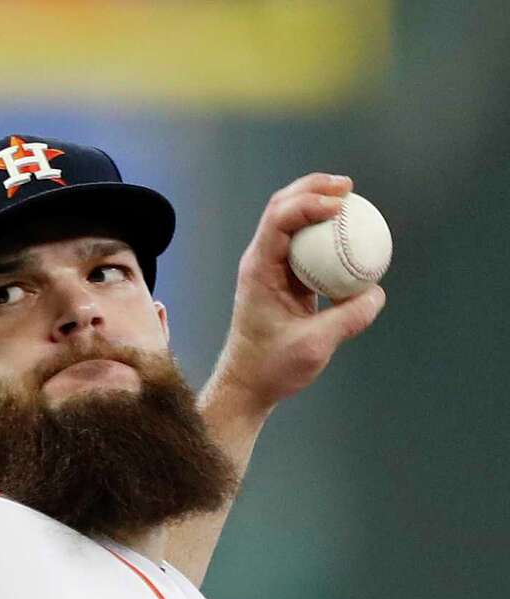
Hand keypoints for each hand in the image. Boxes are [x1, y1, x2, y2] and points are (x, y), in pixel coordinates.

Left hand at [212, 173, 386, 415]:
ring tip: (348, 198)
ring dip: (318, 203)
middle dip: (314, 188)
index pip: (279, 219)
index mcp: (259, 270)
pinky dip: (324, 233)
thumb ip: (347, 319)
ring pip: (291, 221)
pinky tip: (348, 234)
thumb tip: (376, 292)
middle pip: (282, 207)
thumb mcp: (313, 346)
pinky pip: (305, 245)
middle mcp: (261, 262)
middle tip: (348, 187)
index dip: (309, 202)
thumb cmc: (271, 368)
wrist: (248, 385)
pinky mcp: (284, 280)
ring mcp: (271, 269)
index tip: (341, 204)